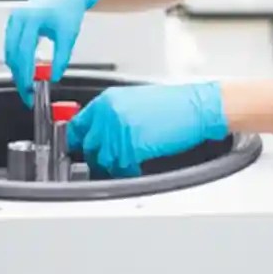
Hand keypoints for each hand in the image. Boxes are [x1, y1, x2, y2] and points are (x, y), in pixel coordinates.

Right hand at [3, 0, 101, 105]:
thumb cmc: (68, 9)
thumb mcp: (68, 35)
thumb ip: (61, 57)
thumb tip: (54, 77)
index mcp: (31, 19)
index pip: (24, 52)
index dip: (25, 74)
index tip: (30, 89)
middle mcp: (18, 18)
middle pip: (12, 55)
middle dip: (19, 77)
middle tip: (28, 94)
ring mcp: (14, 19)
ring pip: (9, 52)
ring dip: (17, 70)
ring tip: (28, 85)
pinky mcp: (14, 23)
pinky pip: (11, 46)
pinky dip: (17, 60)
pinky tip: (26, 71)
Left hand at [66, 82, 228, 176]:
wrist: (196, 107)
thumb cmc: (172, 104)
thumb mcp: (132, 100)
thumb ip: (110, 114)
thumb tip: (98, 133)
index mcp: (106, 101)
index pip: (77, 125)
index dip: (76, 141)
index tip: (76, 149)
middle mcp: (108, 115)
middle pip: (89, 146)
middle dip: (97, 158)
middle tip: (109, 162)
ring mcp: (118, 131)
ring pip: (104, 161)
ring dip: (114, 167)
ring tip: (129, 163)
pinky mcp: (132, 147)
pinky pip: (122, 169)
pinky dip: (129, 172)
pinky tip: (140, 165)